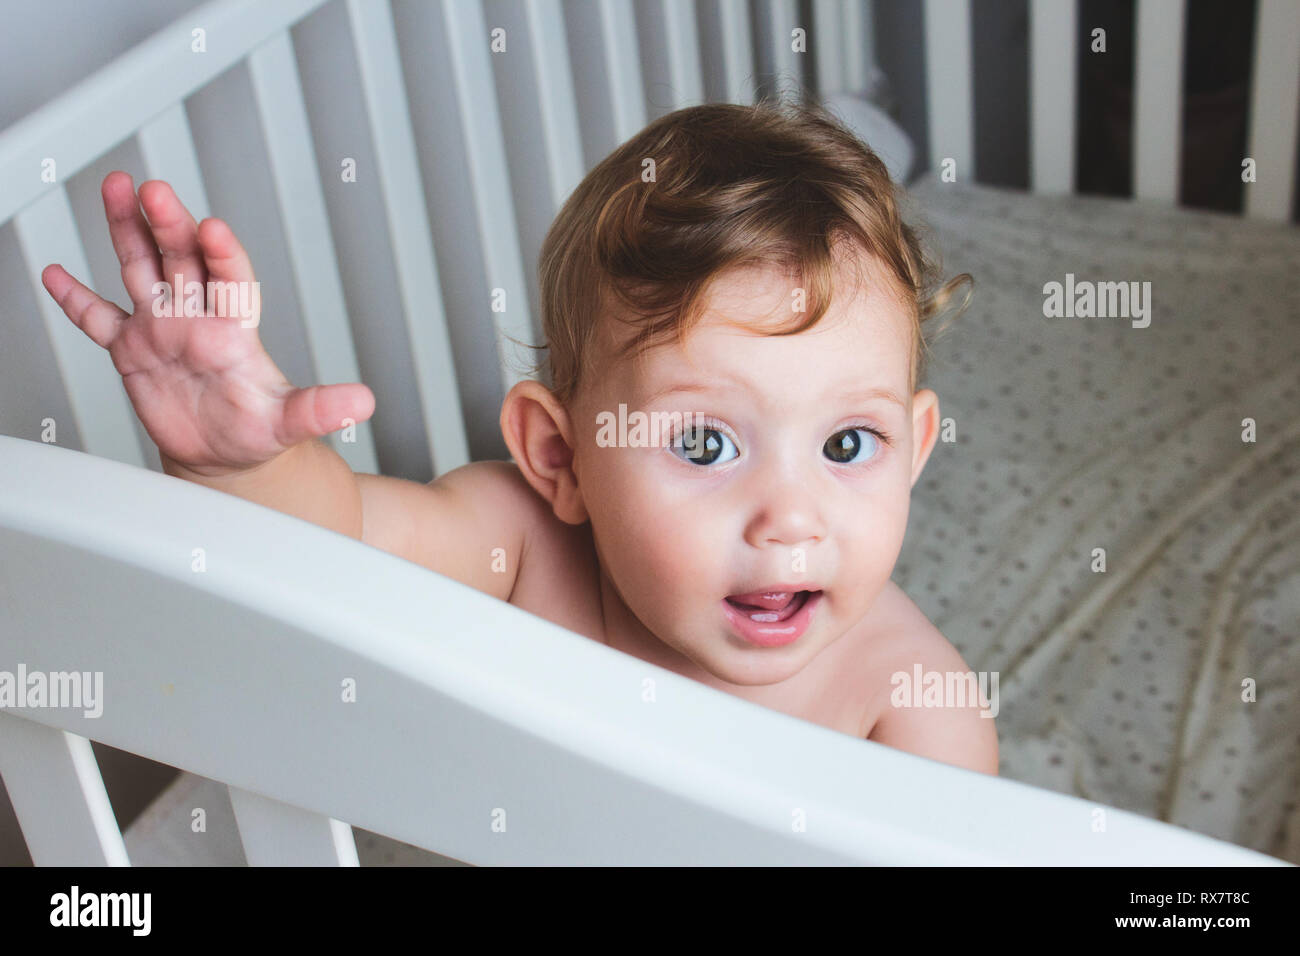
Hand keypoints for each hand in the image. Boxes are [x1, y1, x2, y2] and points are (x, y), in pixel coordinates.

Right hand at [40, 171, 373, 476]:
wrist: (226, 454)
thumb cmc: (258, 431)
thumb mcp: (291, 423)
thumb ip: (321, 408)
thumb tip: (362, 403)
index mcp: (235, 328)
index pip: (232, 279)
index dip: (224, 254)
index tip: (214, 229)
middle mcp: (196, 317)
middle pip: (181, 259)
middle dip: (169, 224)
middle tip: (155, 189)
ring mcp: (161, 328)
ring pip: (141, 268)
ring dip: (128, 230)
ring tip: (115, 188)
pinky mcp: (131, 349)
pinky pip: (98, 318)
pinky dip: (76, 298)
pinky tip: (56, 273)